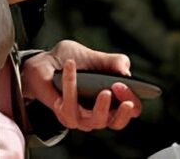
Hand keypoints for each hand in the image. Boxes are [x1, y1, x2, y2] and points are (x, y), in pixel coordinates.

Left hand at [21, 40, 142, 130]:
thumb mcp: (96, 56)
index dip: (132, 102)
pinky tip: (70, 65)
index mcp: (114, 100)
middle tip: (118, 90)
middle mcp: (100, 113)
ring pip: (95, 121)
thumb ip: (113, 62)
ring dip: (101, 107)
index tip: (128, 86)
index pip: (131, 110)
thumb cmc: (75, 61)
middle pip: (117, 122)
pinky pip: (70, 104)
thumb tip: (126, 71)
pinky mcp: (64, 115)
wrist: (46, 61)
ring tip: (104, 91)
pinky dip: (71, 82)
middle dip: (122, 111)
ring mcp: (82, 118)